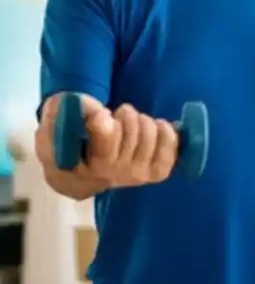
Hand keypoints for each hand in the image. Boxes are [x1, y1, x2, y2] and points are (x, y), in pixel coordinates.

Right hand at [36, 94, 178, 187]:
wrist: (80, 176)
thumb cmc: (66, 145)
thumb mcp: (54, 128)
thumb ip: (63, 115)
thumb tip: (91, 107)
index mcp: (85, 165)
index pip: (104, 140)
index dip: (104, 122)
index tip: (102, 113)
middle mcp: (114, 174)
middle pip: (131, 129)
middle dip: (124, 114)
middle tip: (116, 117)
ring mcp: (137, 175)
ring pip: (150, 132)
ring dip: (142, 120)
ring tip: (130, 124)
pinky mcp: (156, 173)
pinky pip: (171, 144)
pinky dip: (165, 129)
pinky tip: (154, 127)